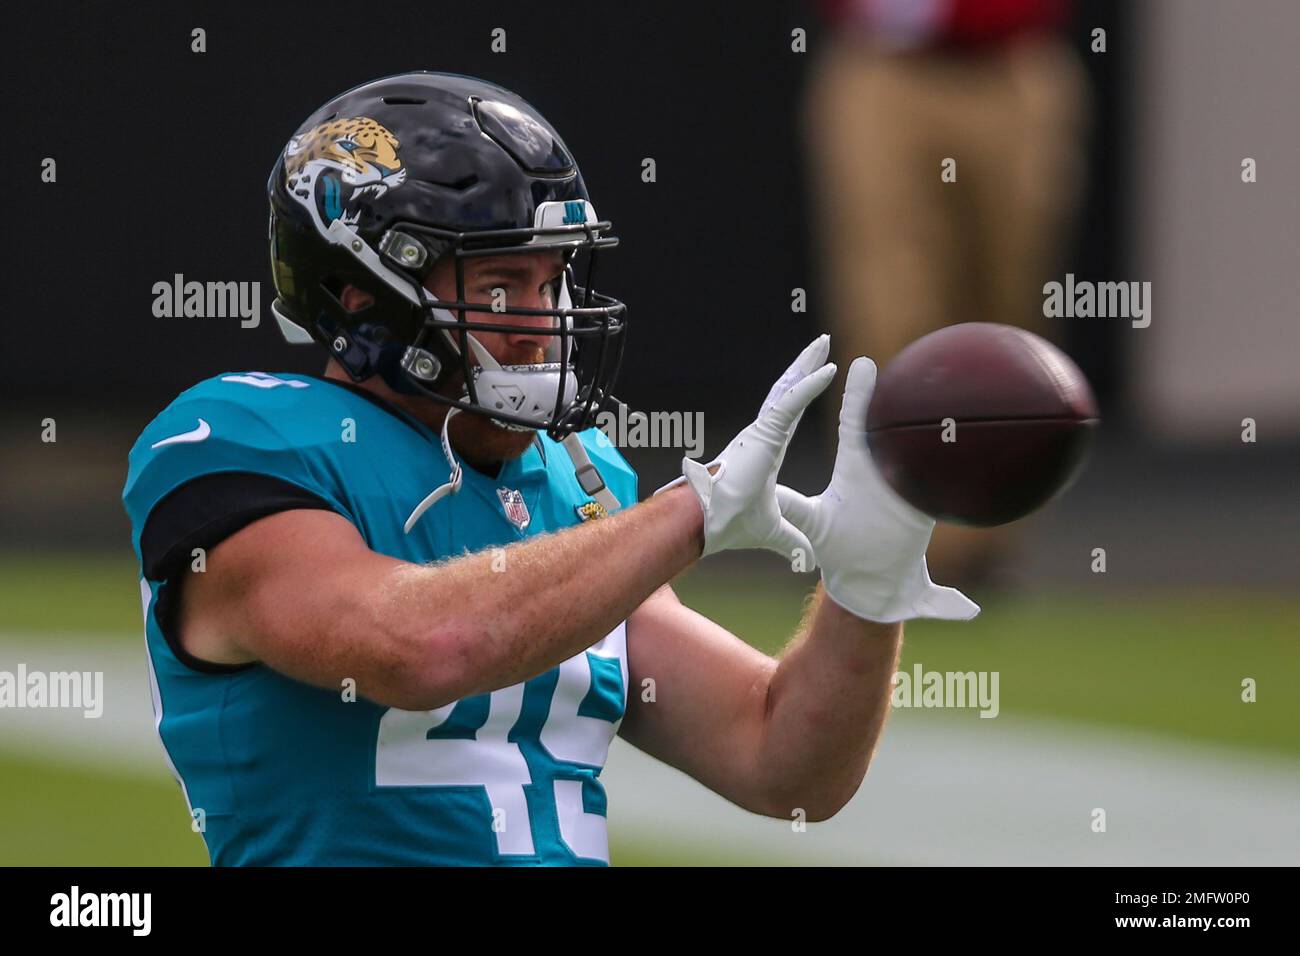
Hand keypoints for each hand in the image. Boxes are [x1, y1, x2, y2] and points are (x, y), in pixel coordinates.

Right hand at [659, 335, 835, 558]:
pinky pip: (789, 404)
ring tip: (824, 344)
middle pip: (787, 391)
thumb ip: (791, 540)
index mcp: (764, 450)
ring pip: (787, 389)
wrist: (706, 524)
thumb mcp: (773, 530)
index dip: (802, 391)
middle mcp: (760, 434)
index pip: (788, 413)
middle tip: (822, 344)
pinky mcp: (761, 434)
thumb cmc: (728, 523)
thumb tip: (805, 561)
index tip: (817, 373)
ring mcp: (759, 431)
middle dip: (805, 366)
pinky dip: (809, 387)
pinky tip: (827, 370)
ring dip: (807, 365)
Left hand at [776, 357, 979, 622]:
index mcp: (854, 468)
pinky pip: (939, 480)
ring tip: (935, 388)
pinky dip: (948, 461)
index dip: (860, 395)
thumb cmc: (841, 553)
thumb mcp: (814, 525)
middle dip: (893, 394)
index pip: (855, 423)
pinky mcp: (926, 506)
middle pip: (889, 426)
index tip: (862, 363)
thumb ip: (794, 507)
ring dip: (924, 423)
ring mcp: (906, 485)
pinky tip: (960, 437)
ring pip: (916, 448)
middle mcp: (881, 470)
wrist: (872, 587)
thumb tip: (768, 495)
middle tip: (899, 359)